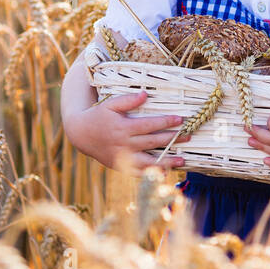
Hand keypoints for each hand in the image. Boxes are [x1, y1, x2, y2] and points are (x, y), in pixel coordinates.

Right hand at [65, 89, 186, 174]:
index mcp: (123, 128)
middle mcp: (125, 144)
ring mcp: (123, 157)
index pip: (149, 125)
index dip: (166, 122)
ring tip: (183, 160)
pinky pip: (138, 173)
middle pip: (153, 142)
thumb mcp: (110, 104)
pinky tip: (165, 173)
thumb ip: (127, 100)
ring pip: (148, 162)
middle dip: (172, 139)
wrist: (81, 135)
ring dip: (167, 161)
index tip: (180, 120)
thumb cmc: (98, 116)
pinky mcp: (121, 166)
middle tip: (188, 136)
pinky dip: (152, 174)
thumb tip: (145, 94)